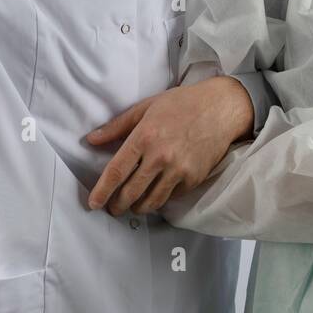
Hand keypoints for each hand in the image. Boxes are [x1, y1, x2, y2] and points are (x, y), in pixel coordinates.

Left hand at [85, 75, 254, 215]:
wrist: (222, 108)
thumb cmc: (183, 103)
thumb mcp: (147, 107)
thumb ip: (117, 126)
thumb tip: (91, 140)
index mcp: (145, 136)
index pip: (116, 171)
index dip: (102, 191)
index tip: (94, 203)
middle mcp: (160, 156)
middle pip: (131, 192)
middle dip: (117, 205)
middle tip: (112, 209)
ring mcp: (179, 169)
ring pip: (151, 201)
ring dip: (138, 208)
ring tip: (133, 207)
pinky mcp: (194, 178)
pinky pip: (171, 197)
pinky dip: (161, 199)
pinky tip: (156, 195)